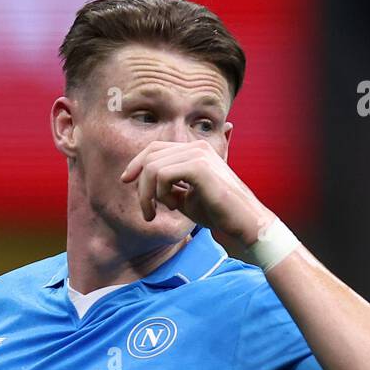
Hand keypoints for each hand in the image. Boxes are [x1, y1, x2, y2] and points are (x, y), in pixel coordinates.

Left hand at [120, 140, 274, 252]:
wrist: (244, 223)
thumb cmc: (217, 213)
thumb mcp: (186, 198)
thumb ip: (168, 187)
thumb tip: (146, 182)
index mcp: (194, 150)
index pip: (155, 149)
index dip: (136, 163)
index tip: (126, 181)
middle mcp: (196, 147)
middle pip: (150, 155)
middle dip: (141, 185)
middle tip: (147, 212)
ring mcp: (198, 154)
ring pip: (153, 167)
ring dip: (148, 195)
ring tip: (158, 213)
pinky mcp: (199, 167)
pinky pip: (162, 175)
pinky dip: (161, 194)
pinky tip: (174, 207)